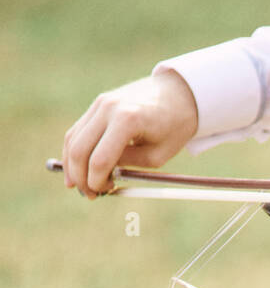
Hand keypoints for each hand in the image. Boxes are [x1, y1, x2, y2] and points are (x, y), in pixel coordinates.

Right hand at [62, 70, 198, 197]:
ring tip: (82, 185)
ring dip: (72, 165)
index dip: (96, 182)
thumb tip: (101, 177)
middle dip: (80, 177)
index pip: (100, 160)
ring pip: (73, 139)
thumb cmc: (174, 127)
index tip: (103, 193)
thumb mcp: (157, 156)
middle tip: (89, 195)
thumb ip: (128, 167)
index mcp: (127, 120)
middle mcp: (108, 108)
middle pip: (79, 150)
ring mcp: (100, 103)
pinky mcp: (97, 103)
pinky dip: (75, 150)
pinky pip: (78, 130)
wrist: (178, 92)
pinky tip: (78, 168)